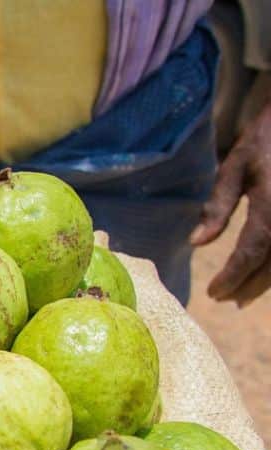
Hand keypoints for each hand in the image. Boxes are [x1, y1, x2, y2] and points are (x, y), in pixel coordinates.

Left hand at [190, 99, 270, 304]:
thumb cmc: (266, 138)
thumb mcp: (236, 166)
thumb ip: (218, 206)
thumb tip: (196, 243)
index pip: (251, 253)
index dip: (232, 277)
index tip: (213, 293)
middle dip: (248, 286)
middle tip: (224, 300)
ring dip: (265, 283)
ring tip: (241, 297)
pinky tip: (263, 277)